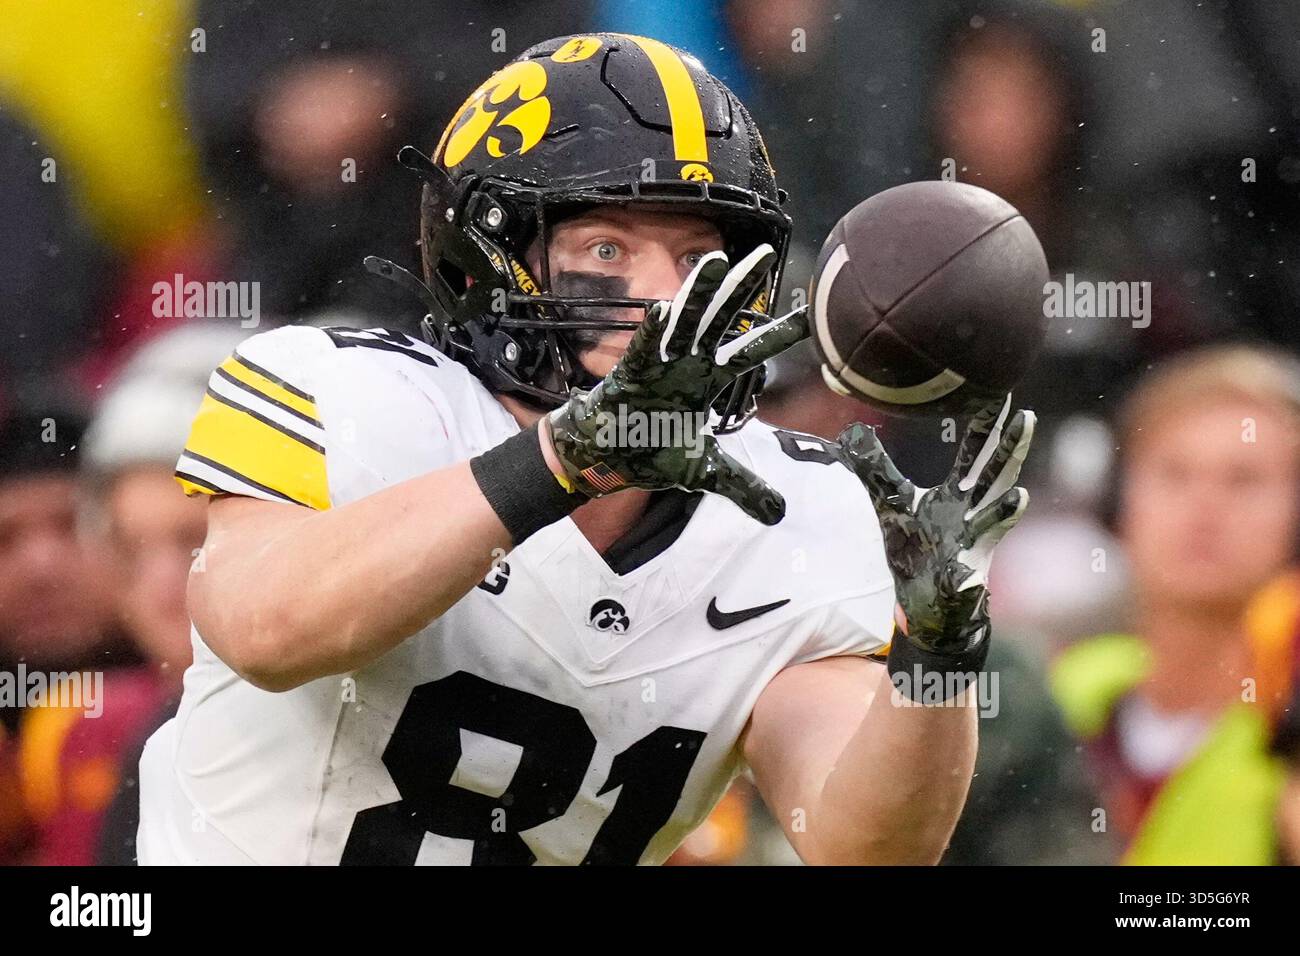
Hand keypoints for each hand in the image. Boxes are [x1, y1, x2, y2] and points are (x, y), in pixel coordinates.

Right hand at [546, 244, 808, 524]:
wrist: (606, 459)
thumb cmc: (649, 452)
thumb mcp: (705, 473)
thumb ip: (742, 486)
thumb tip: (780, 513)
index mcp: (707, 379)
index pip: (750, 351)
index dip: (777, 334)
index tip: (808, 313)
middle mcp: (688, 363)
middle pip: (721, 319)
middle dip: (740, 287)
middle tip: (763, 254)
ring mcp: (659, 364)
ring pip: (684, 322)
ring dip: (698, 292)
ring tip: (715, 260)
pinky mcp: (629, 375)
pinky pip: (642, 350)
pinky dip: (652, 333)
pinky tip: (662, 309)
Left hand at [837, 399, 1033, 658]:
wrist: (926, 605)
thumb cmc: (916, 552)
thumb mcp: (893, 502)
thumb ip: (879, 468)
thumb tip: (853, 432)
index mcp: (956, 495)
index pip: (974, 453)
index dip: (986, 425)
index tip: (1000, 395)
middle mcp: (971, 509)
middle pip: (993, 470)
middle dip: (1009, 444)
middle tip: (1025, 414)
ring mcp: (974, 533)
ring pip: (997, 500)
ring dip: (1011, 475)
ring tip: (1025, 458)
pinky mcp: (971, 558)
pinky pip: (990, 535)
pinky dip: (1004, 516)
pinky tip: (1019, 498)